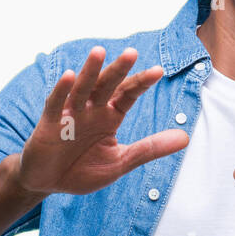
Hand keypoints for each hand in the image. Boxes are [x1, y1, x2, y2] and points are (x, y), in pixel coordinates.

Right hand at [17, 46, 187, 195]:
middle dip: (118, 70)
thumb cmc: (83, 169)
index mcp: (109, 116)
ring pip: (82, 88)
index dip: (141, 83)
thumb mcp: (121, 161)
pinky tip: (69, 76)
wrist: (48, 183)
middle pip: (107, 85)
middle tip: (132, 52)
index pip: (128, 95)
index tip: (158, 71)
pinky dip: (62, 91)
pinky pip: (56, 104)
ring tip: (99, 52)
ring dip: (90, 71)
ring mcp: (69, 114)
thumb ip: (150, 148)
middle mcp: (91, 109)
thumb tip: (185, 138)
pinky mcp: (49, 124)